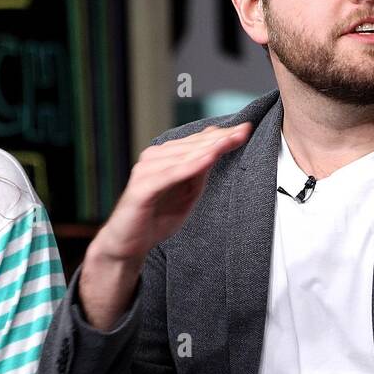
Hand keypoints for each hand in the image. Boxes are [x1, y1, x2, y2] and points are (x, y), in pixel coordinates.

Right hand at [80, 123, 251, 327]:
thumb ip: (199, 173)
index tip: (246, 129)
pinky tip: (208, 158)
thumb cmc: (156, 219)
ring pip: (184, 156)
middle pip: (193, 145)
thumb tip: (215, 148)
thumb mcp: (187, 194)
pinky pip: (171, 174)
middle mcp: (154, 159)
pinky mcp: (143, 188)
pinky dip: (191, 165)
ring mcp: (147, 171)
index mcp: (164, 158)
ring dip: (208, 147)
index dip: (221, 135)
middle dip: (220, 138)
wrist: (127, 244)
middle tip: (245, 130)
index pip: (197, 142)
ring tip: (230, 140)